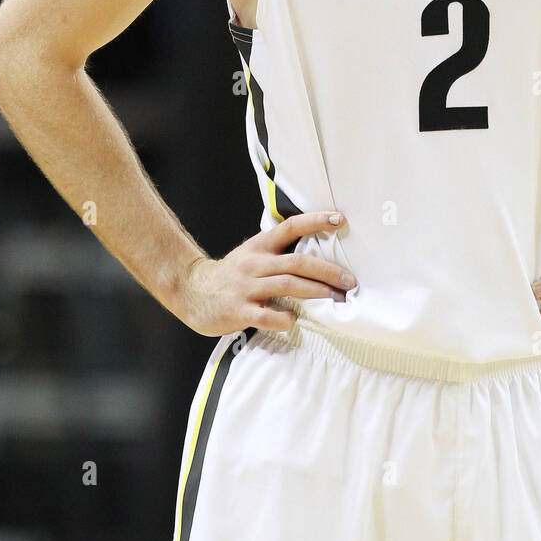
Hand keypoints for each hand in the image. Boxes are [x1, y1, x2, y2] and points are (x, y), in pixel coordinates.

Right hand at [178, 211, 354, 335]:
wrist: (191, 291)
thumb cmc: (231, 275)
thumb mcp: (252, 254)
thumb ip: (278, 252)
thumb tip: (317, 252)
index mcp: (260, 246)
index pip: (291, 226)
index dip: (316, 220)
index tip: (340, 219)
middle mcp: (255, 263)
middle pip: (296, 261)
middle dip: (327, 270)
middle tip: (349, 280)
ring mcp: (247, 287)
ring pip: (287, 285)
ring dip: (315, 292)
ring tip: (335, 298)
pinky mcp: (239, 311)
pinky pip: (268, 316)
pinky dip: (286, 319)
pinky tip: (295, 321)